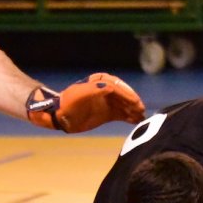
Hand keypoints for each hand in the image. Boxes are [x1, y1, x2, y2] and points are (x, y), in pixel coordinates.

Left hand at [26, 72, 144, 132]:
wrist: (61, 117)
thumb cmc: (68, 104)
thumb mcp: (79, 94)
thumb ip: (95, 90)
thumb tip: (111, 87)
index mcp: (100, 81)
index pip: (117, 86)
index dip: (127, 93)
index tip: (134, 101)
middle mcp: (106, 90)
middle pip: (124, 95)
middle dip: (133, 102)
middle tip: (141, 110)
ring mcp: (108, 102)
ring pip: (125, 105)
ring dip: (133, 110)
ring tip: (141, 117)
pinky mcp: (108, 113)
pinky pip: (122, 114)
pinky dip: (130, 117)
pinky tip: (136, 121)